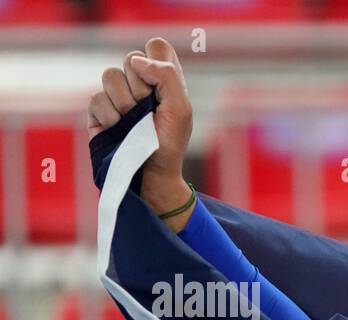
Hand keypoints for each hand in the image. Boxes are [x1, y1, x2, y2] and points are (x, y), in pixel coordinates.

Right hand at [87, 37, 194, 230]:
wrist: (150, 174)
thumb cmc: (168, 144)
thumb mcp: (180, 109)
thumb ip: (166, 76)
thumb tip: (137, 61)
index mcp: (163, 80)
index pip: (157, 46)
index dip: (156, 56)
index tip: (160, 81)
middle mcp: (139, 84)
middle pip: (131, 59)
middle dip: (142, 87)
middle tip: (150, 111)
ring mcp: (117, 95)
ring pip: (110, 75)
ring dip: (125, 102)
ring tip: (133, 123)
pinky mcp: (99, 110)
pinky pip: (96, 97)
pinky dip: (109, 115)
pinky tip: (118, 129)